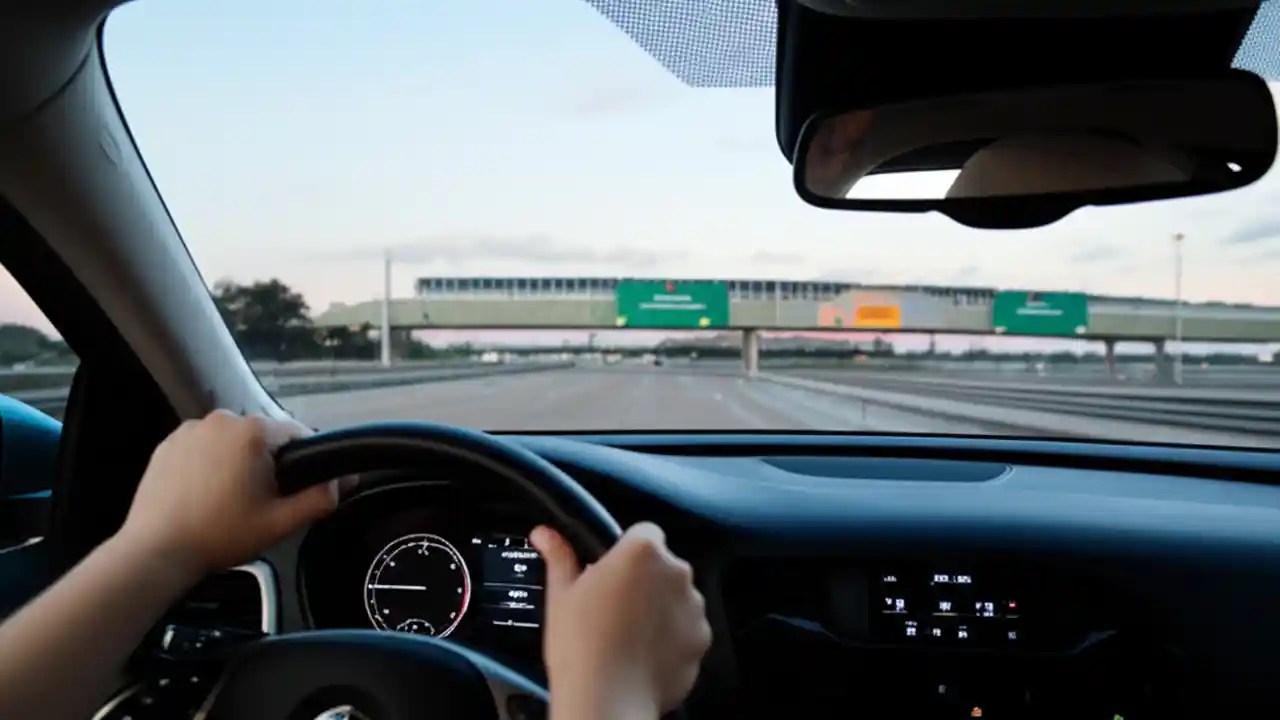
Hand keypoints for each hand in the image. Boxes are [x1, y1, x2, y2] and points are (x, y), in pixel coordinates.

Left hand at [118, 410, 336, 576]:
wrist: (156, 551)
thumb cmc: (222, 535)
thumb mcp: (280, 522)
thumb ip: (320, 498)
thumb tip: (346, 480)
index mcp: (252, 432)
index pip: (297, 434)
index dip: (305, 461)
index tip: (298, 489)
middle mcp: (221, 419)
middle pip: (262, 436)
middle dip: (268, 462)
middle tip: (263, 500)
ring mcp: (189, 429)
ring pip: (231, 441)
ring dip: (238, 460)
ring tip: (231, 498)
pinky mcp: (167, 444)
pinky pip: (203, 446)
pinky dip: (210, 462)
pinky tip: (205, 493)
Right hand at [531, 522, 711, 719]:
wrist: (607, 699)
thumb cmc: (580, 644)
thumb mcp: (561, 594)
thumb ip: (559, 556)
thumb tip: (544, 534)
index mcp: (642, 551)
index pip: (645, 532)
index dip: (628, 551)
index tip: (614, 572)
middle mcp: (675, 572)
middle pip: (663, 566)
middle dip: (645, 581)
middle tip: (614, 607)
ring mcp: (694, 606)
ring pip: (677, 597)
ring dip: (661, 608)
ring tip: (628, 634)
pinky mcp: (702, 638)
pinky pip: (687, 629)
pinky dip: (673, 637)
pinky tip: (645, 653)